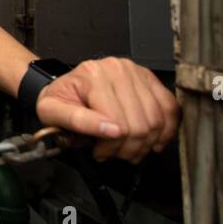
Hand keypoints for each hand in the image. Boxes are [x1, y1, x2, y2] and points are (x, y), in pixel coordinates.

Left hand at [35, 57, 179, 162]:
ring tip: (129, 149)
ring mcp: (136, 72)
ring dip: (146, 143)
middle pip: (140, 124)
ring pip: (157, 120)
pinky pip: (170, 108)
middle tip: (115, 154)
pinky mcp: (150, 78)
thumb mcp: (52, 112)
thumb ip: (77, 121)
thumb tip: (112, 131)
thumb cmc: (60, 99)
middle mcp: (117, 69)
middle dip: (128, 149)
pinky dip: (166, 130)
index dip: (110, 147)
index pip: (117, 123)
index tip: (100, 154)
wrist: (66, 85)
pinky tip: (152, 140)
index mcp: (92, 75)